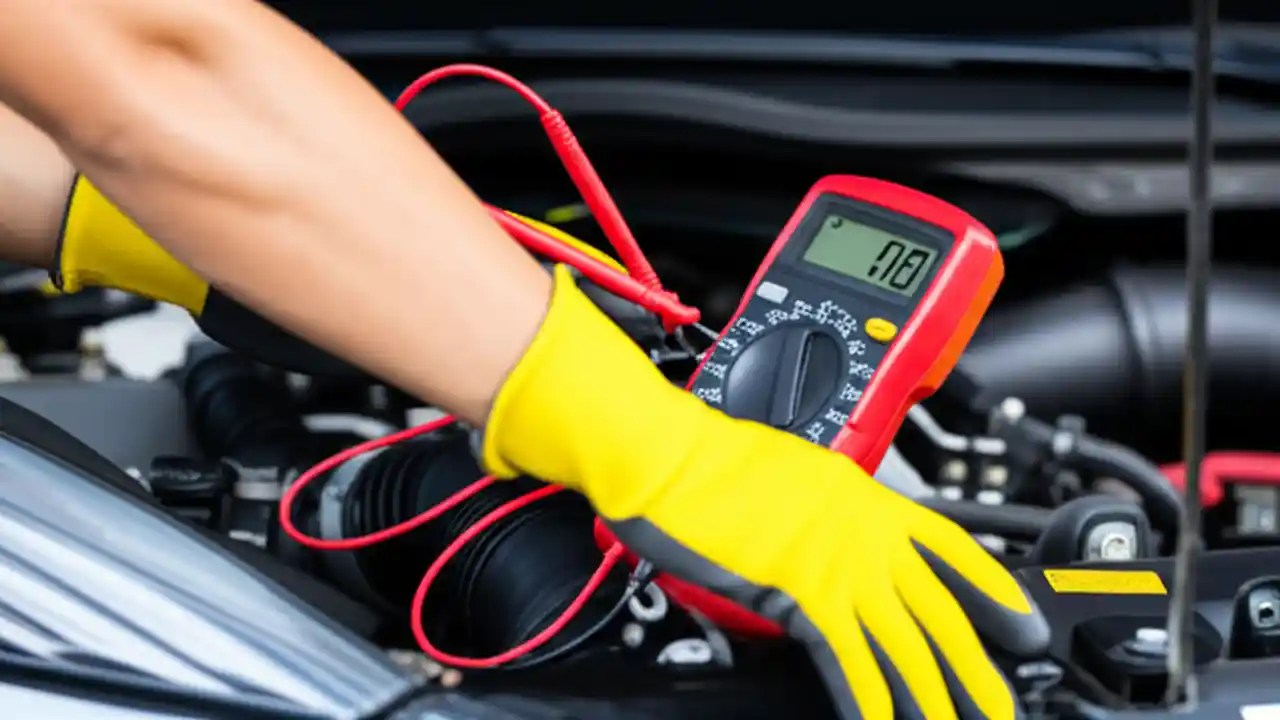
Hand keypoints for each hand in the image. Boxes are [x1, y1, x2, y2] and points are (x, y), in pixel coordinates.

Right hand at [482, 264, 1049, 719]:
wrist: (668, 455)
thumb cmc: (710, 460)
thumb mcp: (789, 477)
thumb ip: (823, 514)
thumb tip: (833, 542)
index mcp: (866, 498)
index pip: (951, 547)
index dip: (994, 589)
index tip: (1024, 621)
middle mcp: (864, 531)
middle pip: (939, 607)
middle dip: (975, 663)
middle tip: (1001, 702)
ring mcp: (836, 563)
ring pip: (903, 641)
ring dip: (933, 693)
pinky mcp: (799, 592)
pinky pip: (847, 657)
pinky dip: (868, 696)